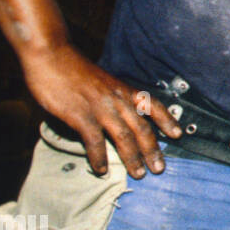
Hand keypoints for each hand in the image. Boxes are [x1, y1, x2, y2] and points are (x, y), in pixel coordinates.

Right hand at [20, 44, 182, 176]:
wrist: (51, 55)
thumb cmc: (73, 69)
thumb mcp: (102, 80)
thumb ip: (112, 97)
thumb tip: (117, 115)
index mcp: (123, 89)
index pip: (153, 105)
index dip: (167, 120)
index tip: (178, 134)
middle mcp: (117, 99)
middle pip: (142, 128)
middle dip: (152, 150)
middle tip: (159, 168)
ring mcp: (100, 108)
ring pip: (124, 137)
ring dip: (133, 158)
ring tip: (139, 174)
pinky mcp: (81, 115)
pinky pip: (95, 141)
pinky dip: (100, 157)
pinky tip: (102, 169)